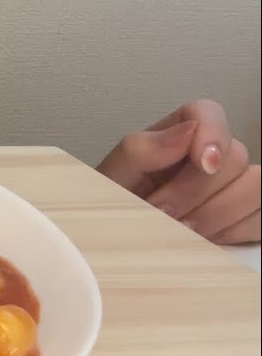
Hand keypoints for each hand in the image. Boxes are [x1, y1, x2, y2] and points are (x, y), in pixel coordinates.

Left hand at [98, 99, 259, 244]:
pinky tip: (204, 238)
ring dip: (216, 214)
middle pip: (236, 156)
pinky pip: (261, 219)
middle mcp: (209, 157)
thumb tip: (187, 131)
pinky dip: (232, 232)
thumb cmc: (110, 208)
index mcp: (175, 138)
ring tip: (181, 228)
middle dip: (196, 192)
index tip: (202, 164)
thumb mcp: (111, 179)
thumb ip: (141, 149)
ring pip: (257, 186)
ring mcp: (231, 187)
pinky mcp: (245, 217)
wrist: (113, 243)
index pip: (208, 113)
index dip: (212, 134)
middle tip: (163, 212)